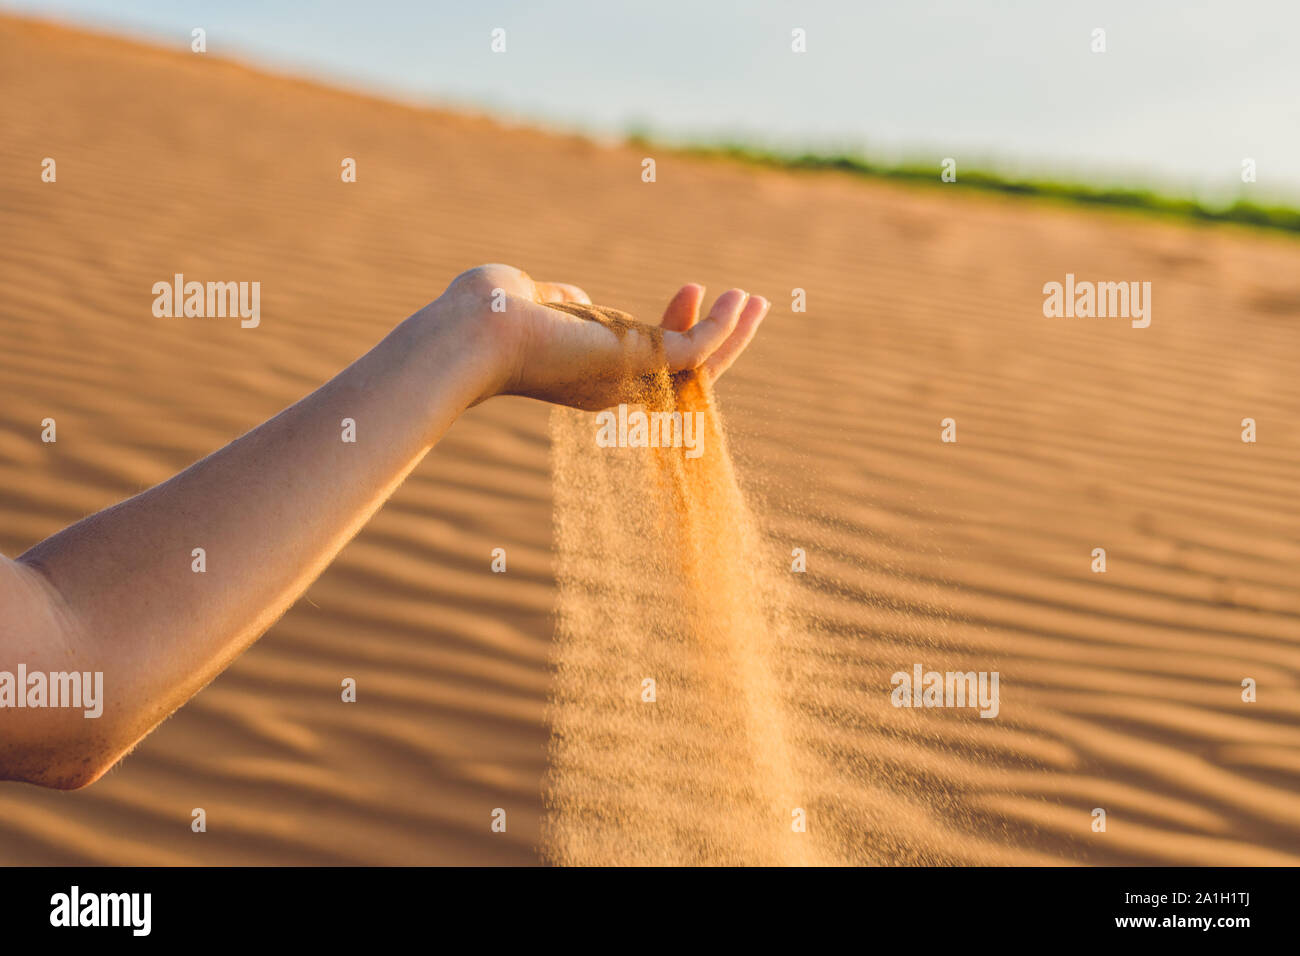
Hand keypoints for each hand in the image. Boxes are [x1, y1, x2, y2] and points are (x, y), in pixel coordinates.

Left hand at [431, 264, 768, 409]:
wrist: (472, 334)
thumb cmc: (486, 317)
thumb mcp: (534, 303)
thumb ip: (560, 303)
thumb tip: (571, 298)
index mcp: (592, 371)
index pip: (652, 358)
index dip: (678, 326)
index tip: (690, 289)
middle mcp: (615, 383)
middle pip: (686, 371)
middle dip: (722, 339)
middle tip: (749, 305)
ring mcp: (629, 377)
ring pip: (700, 365)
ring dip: (734, 334)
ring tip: (757, 302)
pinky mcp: (640, 362)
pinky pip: (699, 353)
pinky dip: (725, 329)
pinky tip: (740, 300)